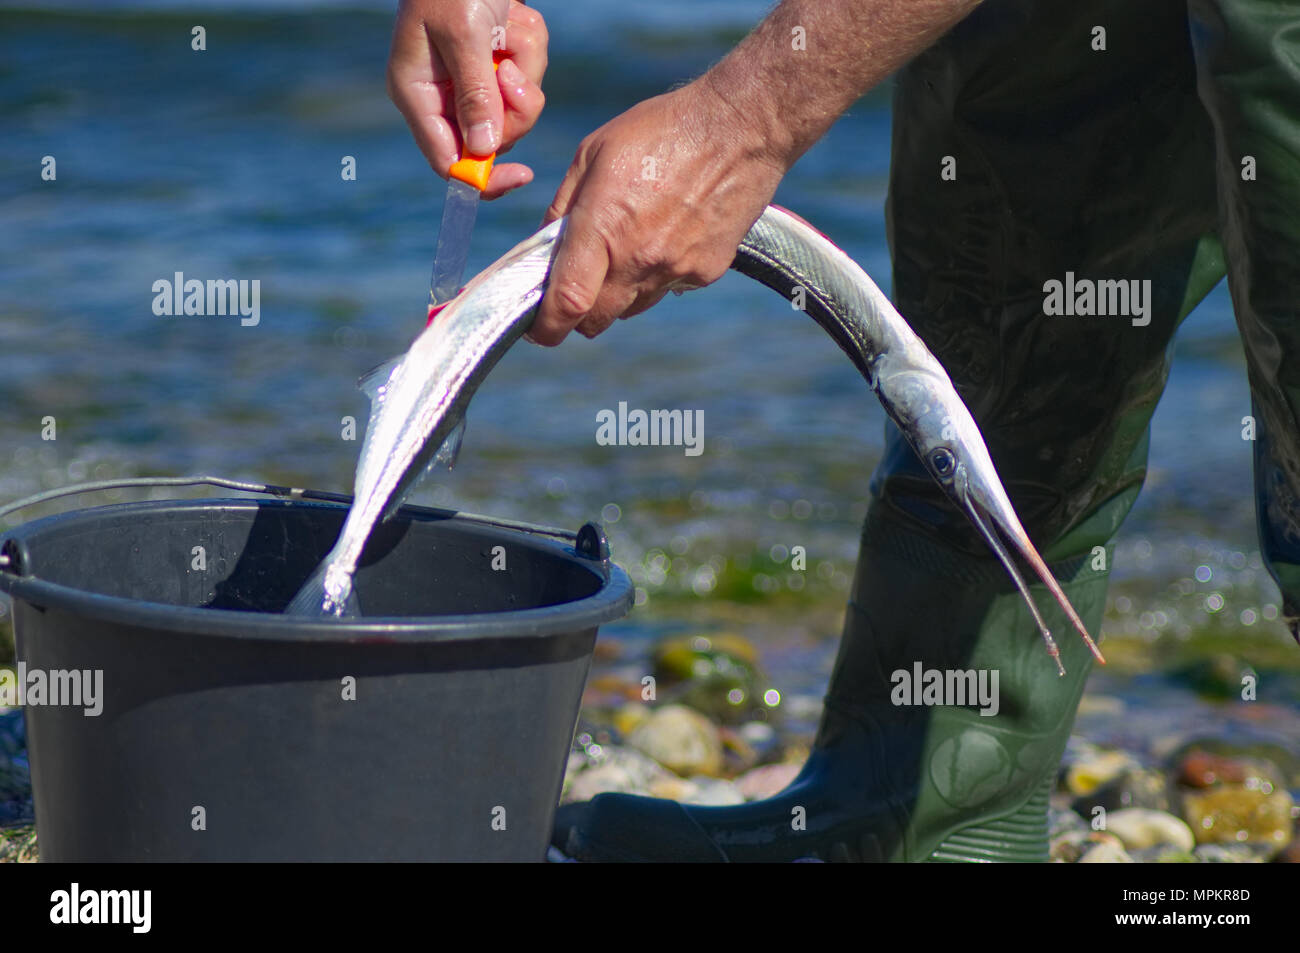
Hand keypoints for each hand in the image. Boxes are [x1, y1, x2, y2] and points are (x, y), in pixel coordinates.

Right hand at [387, 0, 546, 198]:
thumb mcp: (464, 34)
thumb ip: (475, 92)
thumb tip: (484, 149)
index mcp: (417, 93)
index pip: (448, 161)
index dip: (483, 178)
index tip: (522, 174)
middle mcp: (442, 93)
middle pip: (492, 138)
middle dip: (514, 107)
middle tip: (514, 71)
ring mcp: (471, 78)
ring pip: (516, 107)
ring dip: (527, 68)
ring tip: (513, 28)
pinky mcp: (496, 62)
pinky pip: (528, 76)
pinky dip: (531, 47)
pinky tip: (517, 19)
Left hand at [532, 79, 785, 344]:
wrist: (741, 127)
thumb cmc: (660, 130)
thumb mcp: (593, 153)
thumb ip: (563, 207)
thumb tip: (543, 249)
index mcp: (604, 226)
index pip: (568, 301)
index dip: (547, 326)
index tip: (540, 328)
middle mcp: (639, 258)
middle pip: (597, 320)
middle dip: (579, 316)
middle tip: (575, 292)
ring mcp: (676, 268)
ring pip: (631, 307)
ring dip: (618, 293)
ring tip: (627, 248)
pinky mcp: (706, 271)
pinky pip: (667, 288)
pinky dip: (657, 274)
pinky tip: (666, 236)